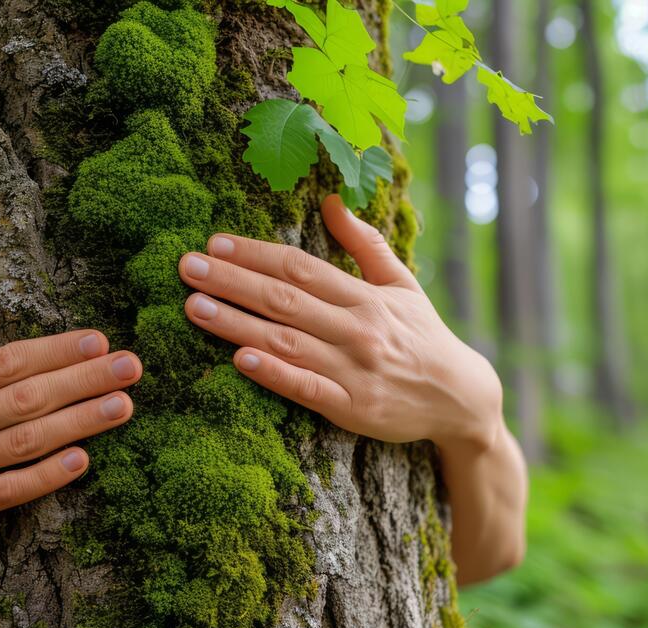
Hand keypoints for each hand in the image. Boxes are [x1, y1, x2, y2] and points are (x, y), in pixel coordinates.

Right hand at [0, 270, 141, 561]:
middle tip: (131, 367)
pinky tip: (83, 458)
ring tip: (124, 406)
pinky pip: (8, 492)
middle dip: (83, 382)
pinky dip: (46, 476)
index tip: (98, 340)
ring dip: (80, 424)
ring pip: (24, 444)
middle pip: (24, 400)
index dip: (53, 352)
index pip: (2, 364)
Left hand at [179, 195, 502, 453]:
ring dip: (236, 324)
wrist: (461, 397)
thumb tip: (331, 199)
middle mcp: (358, 329)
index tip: (215, 244)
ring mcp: (354, 370)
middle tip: (186, 268)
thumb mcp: (401, 283)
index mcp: (366, 297)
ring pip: (286, 342)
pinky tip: (239, 360)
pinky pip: (307, 390)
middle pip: (284, 300)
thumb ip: (364, 242)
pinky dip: (274, 374)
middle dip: (231, 281)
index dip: (255, 254)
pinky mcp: (353, 409)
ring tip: (194, 308)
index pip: (300, 268)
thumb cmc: (422, 335)